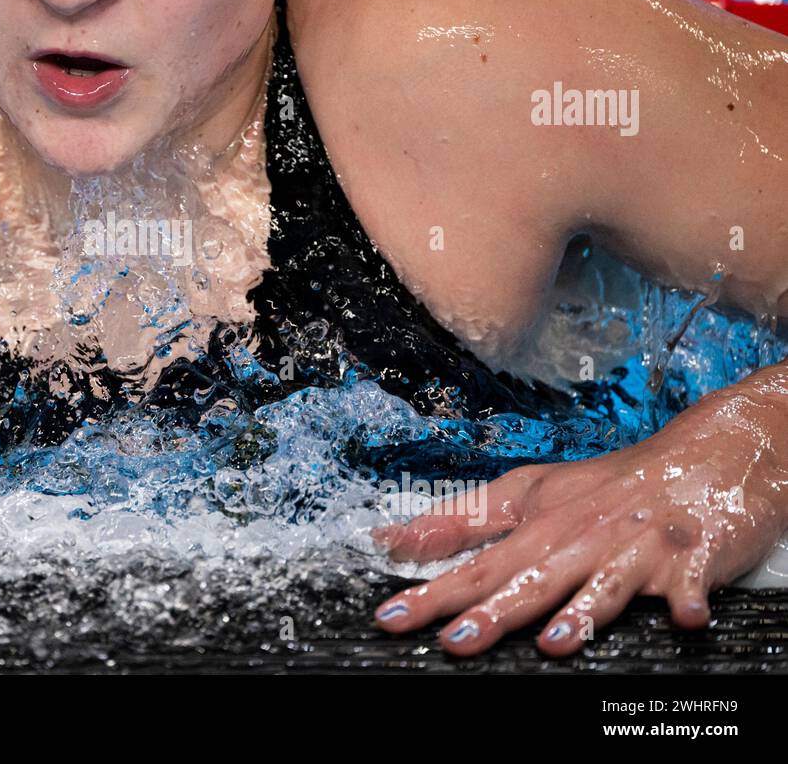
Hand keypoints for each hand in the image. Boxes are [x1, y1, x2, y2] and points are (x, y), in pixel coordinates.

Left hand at [371, 387, 787, 655]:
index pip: (475, 564)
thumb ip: (464, 519)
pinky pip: (689, 584)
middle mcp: (580, 538)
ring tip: (556, 642)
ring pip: (602, 585)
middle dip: (490, 612)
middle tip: (454, 641)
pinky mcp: (692, 559)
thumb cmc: (609, 484)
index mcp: (539, 525)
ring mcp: (635, 549)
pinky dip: (687, 599)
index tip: (390, 616)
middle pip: (528, 579)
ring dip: (581, 612)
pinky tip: (684, 617)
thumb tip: (394, 540)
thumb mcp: (529, 491)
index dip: (431, 591)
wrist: (706, 455)